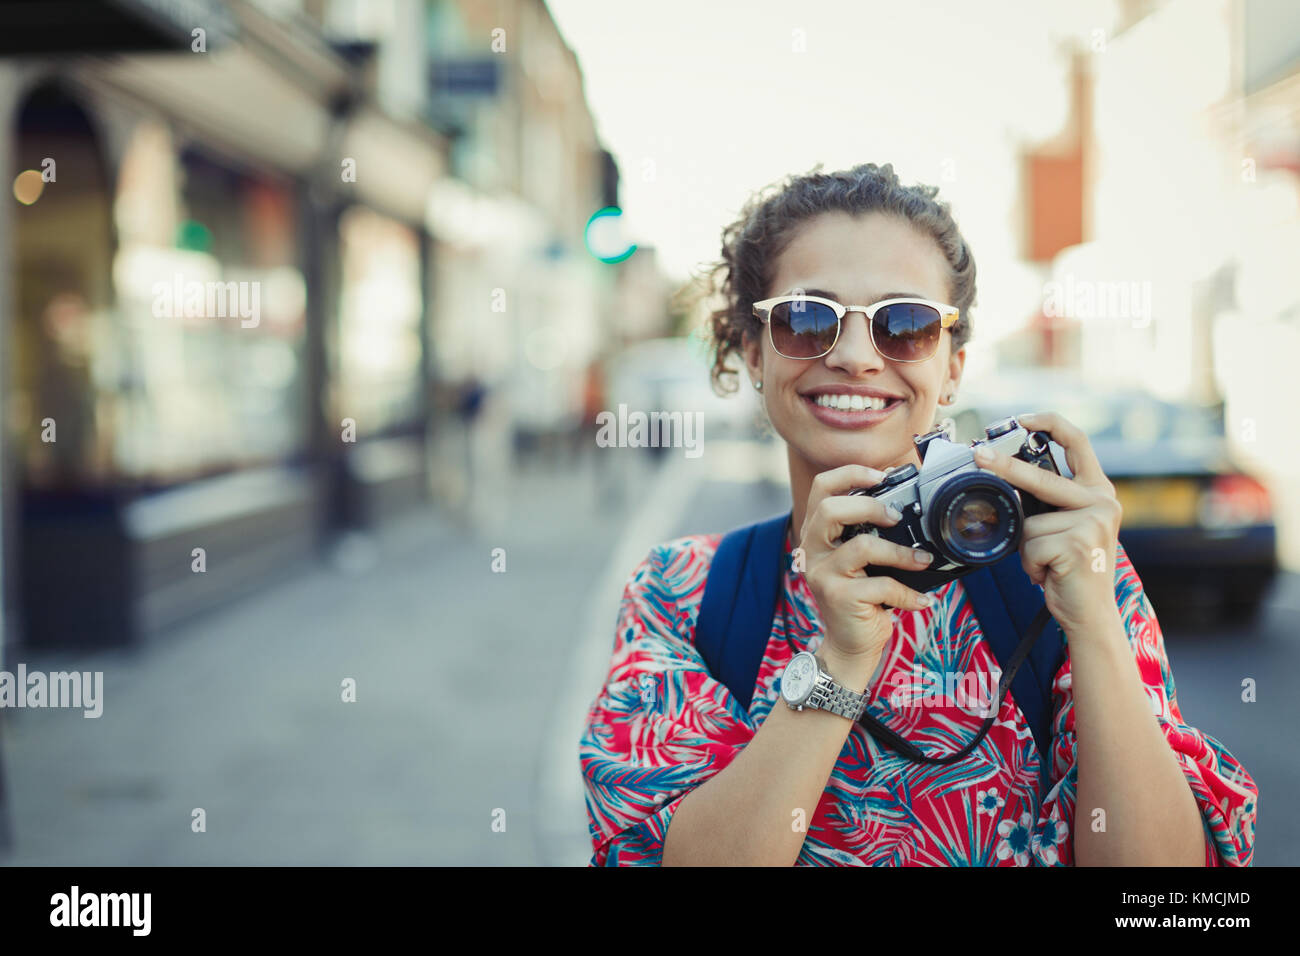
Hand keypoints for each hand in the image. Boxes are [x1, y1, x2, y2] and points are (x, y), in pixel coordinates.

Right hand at [799, 465, 938, 666]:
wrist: (850, 645)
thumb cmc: (863, 597)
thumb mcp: (863, 560)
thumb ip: (872, 533)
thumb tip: (909, 506)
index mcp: (817, 533)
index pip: (822, 488)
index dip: (851, 473)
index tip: (883, 475)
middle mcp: (812, 550)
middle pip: (831, 509)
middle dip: (870, 506)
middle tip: (897, 516)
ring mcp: (823, 574)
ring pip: (862, 547)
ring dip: (901, 552)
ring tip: (923, 559)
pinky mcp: (840, 597)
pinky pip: (882, 585)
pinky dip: (908, 593)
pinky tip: (922, 600)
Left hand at [971, 411, 1122, 637]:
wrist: (1091, 615)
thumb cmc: (1070, 569)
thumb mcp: (1067, 528)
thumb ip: (1048, 503)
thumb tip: (1002, 478)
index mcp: (1098, 491)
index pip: (1078, 442)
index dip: (1049, 423)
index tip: (1021, 419)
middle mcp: (1103, 502)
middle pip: (1044, 477)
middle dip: (1006, 467)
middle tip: (979, 455)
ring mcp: (1093, 523)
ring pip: (1031, 522)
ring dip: (1028, 548)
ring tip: (1049, 563)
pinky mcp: (1078, 545)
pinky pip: (1030, 546)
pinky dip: (1030, 564)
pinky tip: (1050, 574)